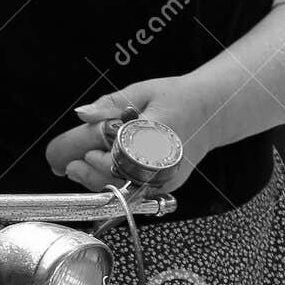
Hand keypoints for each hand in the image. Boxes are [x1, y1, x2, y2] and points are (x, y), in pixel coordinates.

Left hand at [45, 76, 218, 191]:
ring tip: (78, 170)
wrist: (213, 111)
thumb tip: (82, 113)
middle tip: (72, 167)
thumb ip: (112, 103)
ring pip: (125, 192)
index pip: (124, 159)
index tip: (84, 157)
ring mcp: (165, 180)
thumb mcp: (144, 91)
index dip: (101, 163)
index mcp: (159, 136)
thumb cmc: (177, 97)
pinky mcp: (165, 188)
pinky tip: (98, 175)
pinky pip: (134, 193)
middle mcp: (164, 163)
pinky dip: (114, 186)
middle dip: (92, 176)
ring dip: (98, 183)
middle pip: (120, 180)